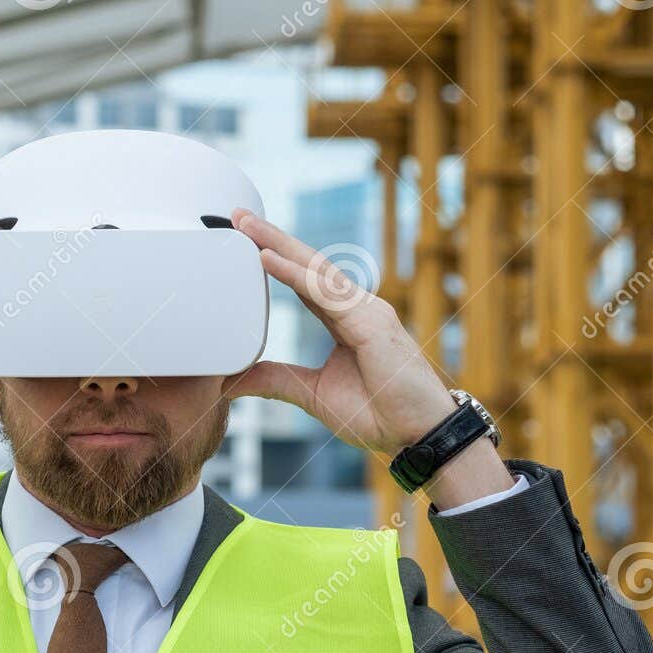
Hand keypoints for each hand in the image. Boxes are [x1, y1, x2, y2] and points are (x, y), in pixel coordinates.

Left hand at [223, 209, 514, 505]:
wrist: (421, 437)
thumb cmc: (380, 414)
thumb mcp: (313, 394)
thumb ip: (275, 381)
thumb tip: (231, 379)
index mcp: (345, 319)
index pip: (303, 281)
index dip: (274, 259)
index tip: (242, 239)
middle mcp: (357, 307)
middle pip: (308, 264)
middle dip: (271, 238)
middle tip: (236, 216)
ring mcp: (367, 311)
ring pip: (316, 269)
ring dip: (278, 245)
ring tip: (246, 226)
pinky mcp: (372, 323)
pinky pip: (326, 292)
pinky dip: (295, 274)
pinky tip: (267, 259)